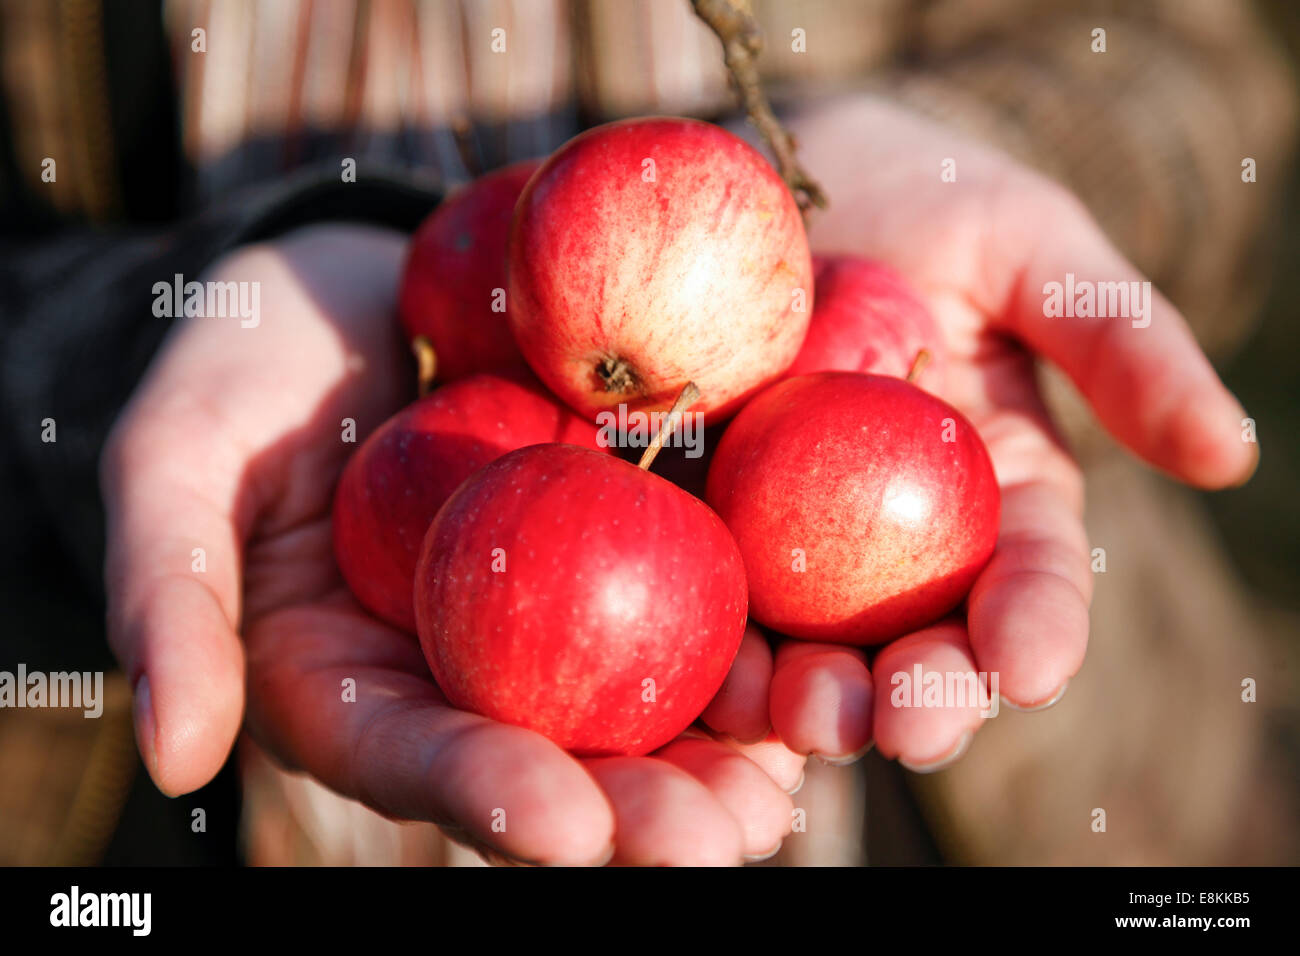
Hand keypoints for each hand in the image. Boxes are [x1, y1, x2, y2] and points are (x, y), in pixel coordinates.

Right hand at [101, 224, 803, 865]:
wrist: (353, 277)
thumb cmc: (244, 367)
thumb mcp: (179, 460)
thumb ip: (171, 597)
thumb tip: (174, 760)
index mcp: (353, 675)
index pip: (417, 754)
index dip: (489, 796)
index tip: (571, 829)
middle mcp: (463, 662)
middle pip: (553, 754)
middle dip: (639, 811)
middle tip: (723, 843)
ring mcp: (551, 605)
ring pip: (640, 701)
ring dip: (721, 753)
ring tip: (787, 794)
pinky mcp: (623, 535)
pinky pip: (691, 595)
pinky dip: (751, 639)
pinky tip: (815, 671)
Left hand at [759, 97, 1255, 769]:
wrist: (783, 176)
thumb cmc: (927, 198)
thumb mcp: (1031, 247)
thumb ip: (1121, 341)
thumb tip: (1228, 454)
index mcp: (998, 489)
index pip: (1032, 577)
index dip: (1036, 627)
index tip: (1027, 665)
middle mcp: (904, 535)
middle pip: (925, 637)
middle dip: (926, 696)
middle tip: (907, 729)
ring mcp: (799, 535)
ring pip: (818, 643)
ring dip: (815, 699)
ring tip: (808, 718)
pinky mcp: (712, 517)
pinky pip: (716, 592)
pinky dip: (715, 642)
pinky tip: (708, 673)